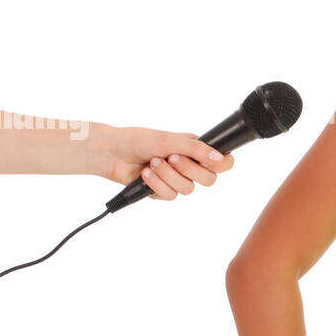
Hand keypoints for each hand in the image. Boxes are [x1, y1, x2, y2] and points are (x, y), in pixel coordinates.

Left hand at [96, 125, 235, 198]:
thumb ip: (196, 149)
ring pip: (187, 189)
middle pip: (208, 180)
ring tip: (152, 163)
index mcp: (195, 150)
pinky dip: (156, 184)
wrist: (112, 153)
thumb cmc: (138, 140)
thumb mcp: (170, 140)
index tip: (207, 161)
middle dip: (188, 169)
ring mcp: (176, 179)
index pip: (222, 163)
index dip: (219, 165)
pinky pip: (170, 196)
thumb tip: (219, 157)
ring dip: (168, 176)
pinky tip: (145, 174)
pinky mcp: (163, 191)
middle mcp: (189, 165)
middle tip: (171, 157)